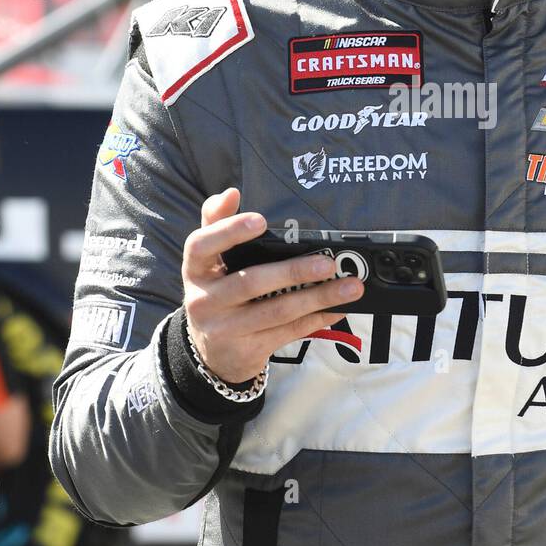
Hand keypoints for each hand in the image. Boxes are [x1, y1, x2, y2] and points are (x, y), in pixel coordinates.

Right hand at [181, 187, 363, 384]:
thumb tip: (231, 192)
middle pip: (251, 283)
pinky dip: (316, 320)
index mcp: (194, 269)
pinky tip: (338, 309)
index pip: (202, 246)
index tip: (261, 220)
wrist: (212, 353)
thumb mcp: (210, 261)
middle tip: (328, 263)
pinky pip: (287, 332)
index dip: (230, 232)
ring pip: (276, 311)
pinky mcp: (247, 350)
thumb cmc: (218, 291)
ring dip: (317, 298)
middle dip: (293, 272)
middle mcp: (204, 300)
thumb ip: (217, 223)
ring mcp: (225, 329)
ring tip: (350, 286)